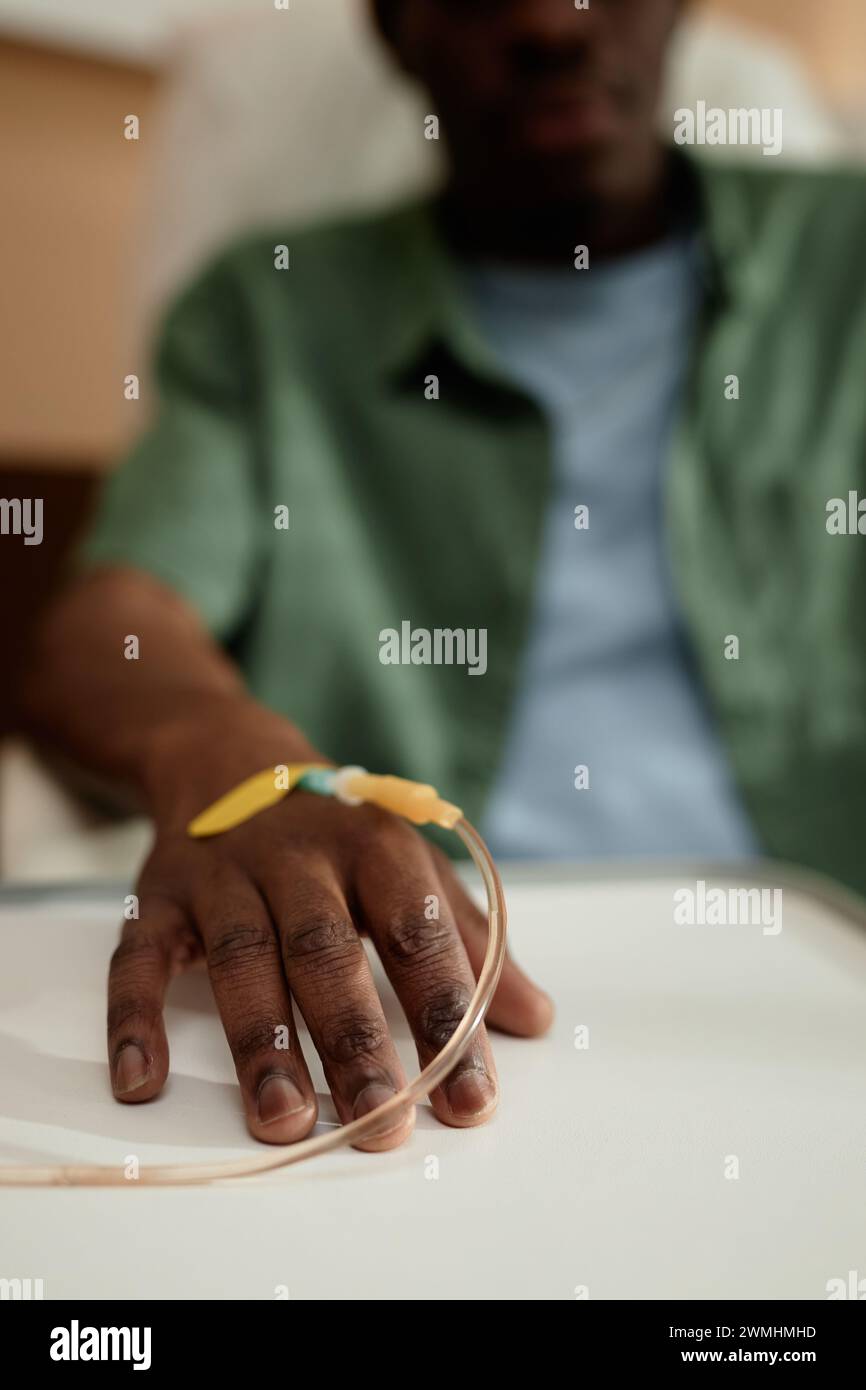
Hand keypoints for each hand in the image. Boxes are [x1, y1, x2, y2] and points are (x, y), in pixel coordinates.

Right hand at [107, 706, 553, 1150]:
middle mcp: (298, 856)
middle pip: (326, 949)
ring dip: (261, 1042)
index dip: (447, 1015)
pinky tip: (141, 1082)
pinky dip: (134, 1019)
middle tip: (379, 1123)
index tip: (471, 1100)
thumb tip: (535, 1020)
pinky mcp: (159, 897)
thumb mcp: (412, 868)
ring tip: (282, 1123)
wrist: (234, 761)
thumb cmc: (343, 837)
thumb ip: (469, 944)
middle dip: (353, 1039)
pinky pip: (138, 958)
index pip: (417, 934)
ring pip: (241, 958)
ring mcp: (223, 875)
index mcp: (376, 847)